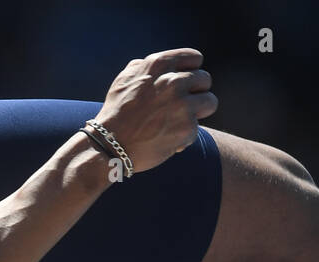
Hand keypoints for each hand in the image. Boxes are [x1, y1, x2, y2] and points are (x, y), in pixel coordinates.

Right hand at [92, 49, 217, 173]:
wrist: (108, 145)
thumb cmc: (115, 113)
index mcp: (159, 64)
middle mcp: (173, 81)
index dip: (190, 72)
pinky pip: (196, 129)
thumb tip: (159, 63)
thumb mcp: (124, 80)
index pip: (195, 58)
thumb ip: (144, 67)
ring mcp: (182, 104)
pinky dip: (183, 136)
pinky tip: (165, 139)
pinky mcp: (187, 128)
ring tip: (179, 121)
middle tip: (179, 107)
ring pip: (210, 102)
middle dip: (194, 93)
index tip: (182, 85)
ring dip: (197, 112)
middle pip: (204, 80)